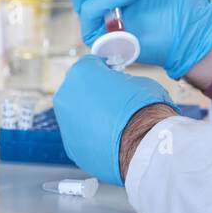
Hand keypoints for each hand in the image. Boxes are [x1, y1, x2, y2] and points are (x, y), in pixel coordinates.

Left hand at [54, 55, 179, 184]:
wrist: (145, 146)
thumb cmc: (144, 108)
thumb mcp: (137, 80)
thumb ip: (120, 81)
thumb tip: (120, 88)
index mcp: (80, 73)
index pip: (91, 64)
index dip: (106, 69)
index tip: (115, 76)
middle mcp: (66, 96)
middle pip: (79, 89)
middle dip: (94, 93)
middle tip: (116, 101)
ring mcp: (66, 125)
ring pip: (78, 116)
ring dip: (92, 116)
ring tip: (116, 124)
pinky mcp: (72, 148)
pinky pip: (82, 137)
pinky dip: (94, 137)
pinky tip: (112, 140)